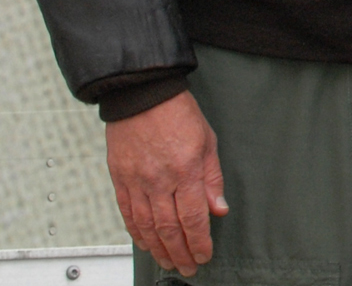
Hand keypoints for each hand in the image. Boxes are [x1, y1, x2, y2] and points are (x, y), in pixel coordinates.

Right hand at [105, 91, 227, 277]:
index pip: (194, 217)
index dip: (199, 241)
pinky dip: (137, 233)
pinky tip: (145, 244)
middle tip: (188, 267)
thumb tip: (219, 208)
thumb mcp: (208, 141)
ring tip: (168, 262)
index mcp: (186, 170)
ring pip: (147, 226)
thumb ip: (213, 178)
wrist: (142, 95)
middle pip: (170, 228)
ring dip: (158, 249)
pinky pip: (128, 214)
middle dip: (180, 253)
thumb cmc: (178, 113)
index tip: (204, 255)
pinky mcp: (120, 180)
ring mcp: (137, 182)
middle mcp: (160, 180)